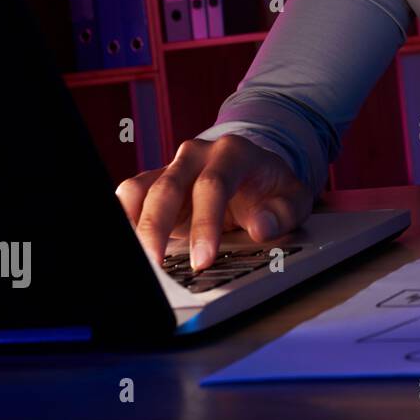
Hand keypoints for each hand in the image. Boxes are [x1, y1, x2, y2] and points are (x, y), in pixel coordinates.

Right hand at [114, 134, 312, 272]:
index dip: (206, 224)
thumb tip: (261, 227)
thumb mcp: (294, 199)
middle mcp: (197, 154)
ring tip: (140, 258)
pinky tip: (129, 244)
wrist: (254, 172)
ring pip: (140, 188)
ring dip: (135, 224)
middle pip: (169, 187)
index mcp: (233, 153)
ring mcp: (172, 166)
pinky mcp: (154, 183)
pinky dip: (125, 218)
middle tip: (158, 266)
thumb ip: (285, 212)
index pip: (213, 185)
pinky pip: (130, 195)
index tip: (203, 260)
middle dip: (159, 228)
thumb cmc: (271, 188)